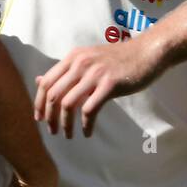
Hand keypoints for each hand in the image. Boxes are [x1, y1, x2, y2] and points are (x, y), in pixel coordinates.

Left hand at [34, 36, 165, 137]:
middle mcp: (80, 63)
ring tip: (68, 135)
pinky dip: (86, 125)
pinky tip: (87, 132)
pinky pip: (90, 110)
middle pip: (53, 95)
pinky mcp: (110, 84)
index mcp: (73, 57)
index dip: (39, 102)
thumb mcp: (88, 59)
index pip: (46, 82)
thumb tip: (39, 81)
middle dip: (49, 117)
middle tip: (52, 131)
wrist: (147, 52)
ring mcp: (95, 73)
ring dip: (65, 124)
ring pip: (68, 104)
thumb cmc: (118, 58)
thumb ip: (65, 71)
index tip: (40, 118)